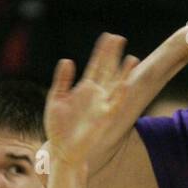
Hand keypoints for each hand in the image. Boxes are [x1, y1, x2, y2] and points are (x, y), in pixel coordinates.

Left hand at [44, 32, 139, 166]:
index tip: (107, 36)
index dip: (101, 51)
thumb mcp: (55, 99)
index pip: (95, 65)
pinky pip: (115, 105)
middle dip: (112, 55)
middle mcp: (96, 95)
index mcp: (84, 89)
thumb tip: (68, 60)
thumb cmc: (58, 128)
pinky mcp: (104, 119)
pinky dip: (120, 94)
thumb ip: (61, 80)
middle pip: (107, 70)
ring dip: (123, 73)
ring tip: (132, 58)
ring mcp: (102, 107)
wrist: (61, 151)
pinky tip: (125, 83)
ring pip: (116, 85)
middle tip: (119, 37)